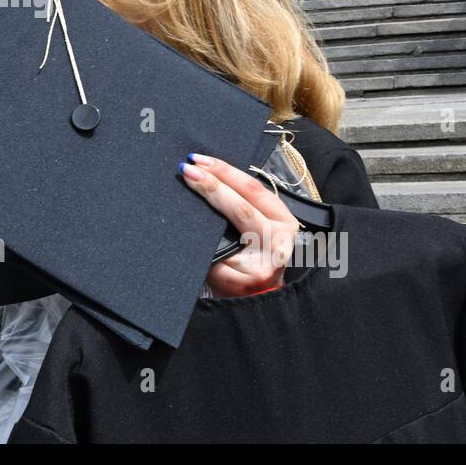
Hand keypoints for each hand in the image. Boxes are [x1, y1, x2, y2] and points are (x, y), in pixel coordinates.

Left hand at [181, 154, 299, 297]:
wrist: (255, 304)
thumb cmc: (252, 260)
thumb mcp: (258, 230)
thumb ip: (243, 208)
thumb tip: (207, 178)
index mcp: (283, 221)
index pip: (253, 189)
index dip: (225, 171)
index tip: (200, 160)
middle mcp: (279, 241)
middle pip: (241, 206)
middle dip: (212, 184)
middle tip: (187, 169)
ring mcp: (265, 263)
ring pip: (230, 229)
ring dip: (205, 205)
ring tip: (185, 186)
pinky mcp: (247, 281)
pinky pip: (217, 257)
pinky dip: (198, 245)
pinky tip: (182, 234)